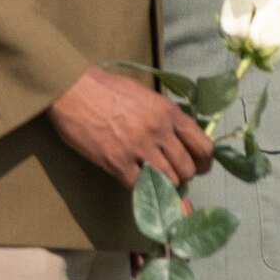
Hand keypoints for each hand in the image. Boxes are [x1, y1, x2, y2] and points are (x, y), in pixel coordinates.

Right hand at [50, 65, 209, 186]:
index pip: (203, 145)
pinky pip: (141, 187)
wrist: (74, 89)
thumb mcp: (148, 96)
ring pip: (169, 181)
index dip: (205, 162)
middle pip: (188, 168)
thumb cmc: (109, 89)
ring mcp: (138, 147)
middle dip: (185, 177)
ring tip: (158, 182)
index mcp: (169, 112)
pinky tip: (138, 182)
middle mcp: (159, 130)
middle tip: (176, 178)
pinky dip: (143, 190)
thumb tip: (182, 141)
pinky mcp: (117, 162)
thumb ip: (167, 118)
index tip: (200, 167)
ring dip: (166, 187)